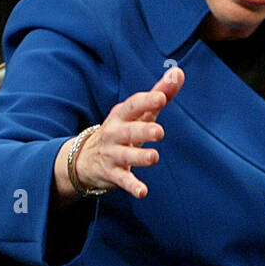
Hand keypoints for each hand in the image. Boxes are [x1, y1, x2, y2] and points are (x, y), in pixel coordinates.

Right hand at [62, 66, 183, 200]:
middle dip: (142, 131)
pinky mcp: (112, 174)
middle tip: (159, 132)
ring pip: (126, 156)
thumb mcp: (137, 112)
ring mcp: (112, 154)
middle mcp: (115, 133)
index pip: (133, 105)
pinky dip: (132, 186)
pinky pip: (123, 181)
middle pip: (128, 131)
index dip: (146, 101)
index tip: (160, 97)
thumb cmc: (122, 129)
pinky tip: (143, 192)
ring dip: (139, 158)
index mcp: (122, 115)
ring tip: (154, 157)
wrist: (86, 158)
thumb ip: (159, 93)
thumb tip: (178, 72)